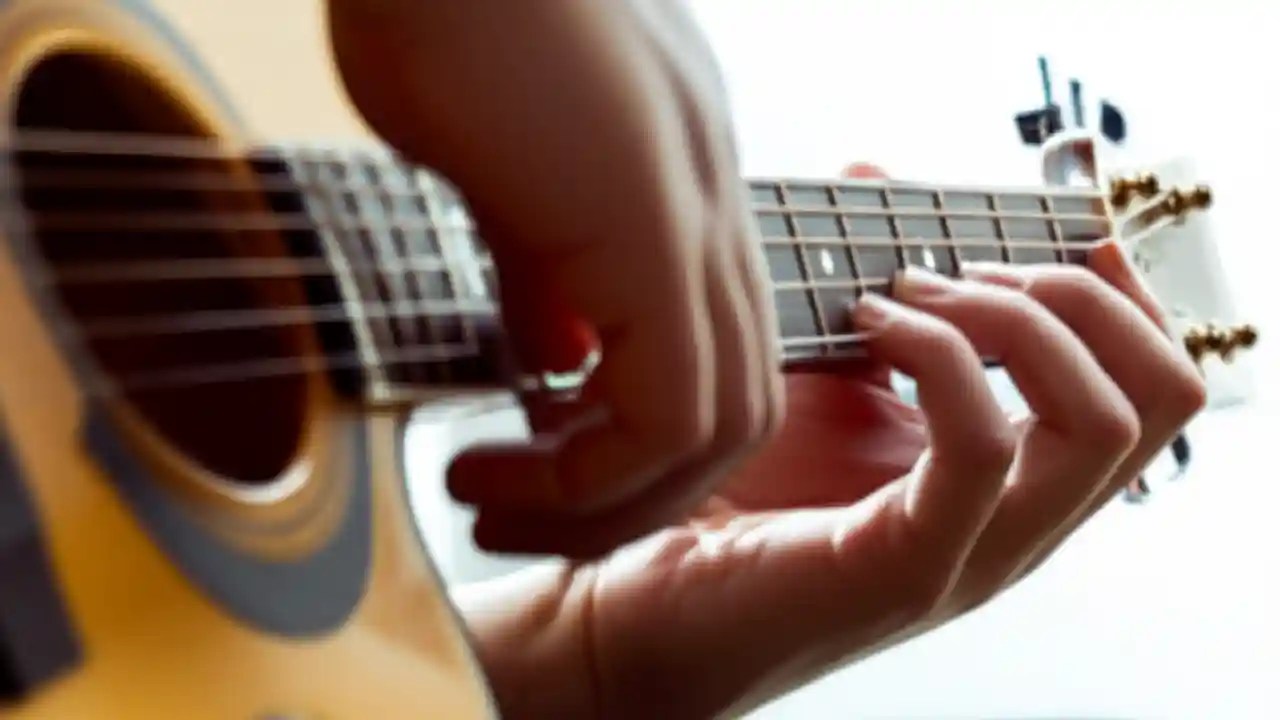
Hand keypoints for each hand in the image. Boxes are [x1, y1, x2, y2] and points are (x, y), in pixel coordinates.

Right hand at [325, 0, 781, 553]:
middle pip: (736, 407)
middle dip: (631, 495)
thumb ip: (541, 265)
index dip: (633, 442)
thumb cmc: (445, 17)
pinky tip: (496, 457)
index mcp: (674, 194)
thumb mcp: (499, 168)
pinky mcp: (651, 226)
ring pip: (722, 425)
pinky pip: (670, 403)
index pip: (708, 355)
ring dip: (607, 500)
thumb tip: (552, 349)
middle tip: (514, 515)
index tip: (524, 460)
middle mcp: (705, 208)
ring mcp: (691, 216)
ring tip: (491, 504)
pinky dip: (593, 468)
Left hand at [457, 165, 1206, 719]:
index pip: (1151, 384)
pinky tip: (868, 323)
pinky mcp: (909, 563)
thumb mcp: (822, 372)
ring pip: (1101, 423)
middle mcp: (1019, 520)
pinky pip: (982, 445)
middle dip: (1080, 296)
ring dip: (1020, 322)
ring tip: (918, 291)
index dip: (1123, 291)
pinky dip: (941, 358)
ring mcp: (975, 550)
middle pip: (1160, 395)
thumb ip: (867, 285)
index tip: (1040, 236)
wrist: (646, 591)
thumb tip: (875, 171)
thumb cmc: (734, 489)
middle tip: (967, 270)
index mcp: (1015, 476)